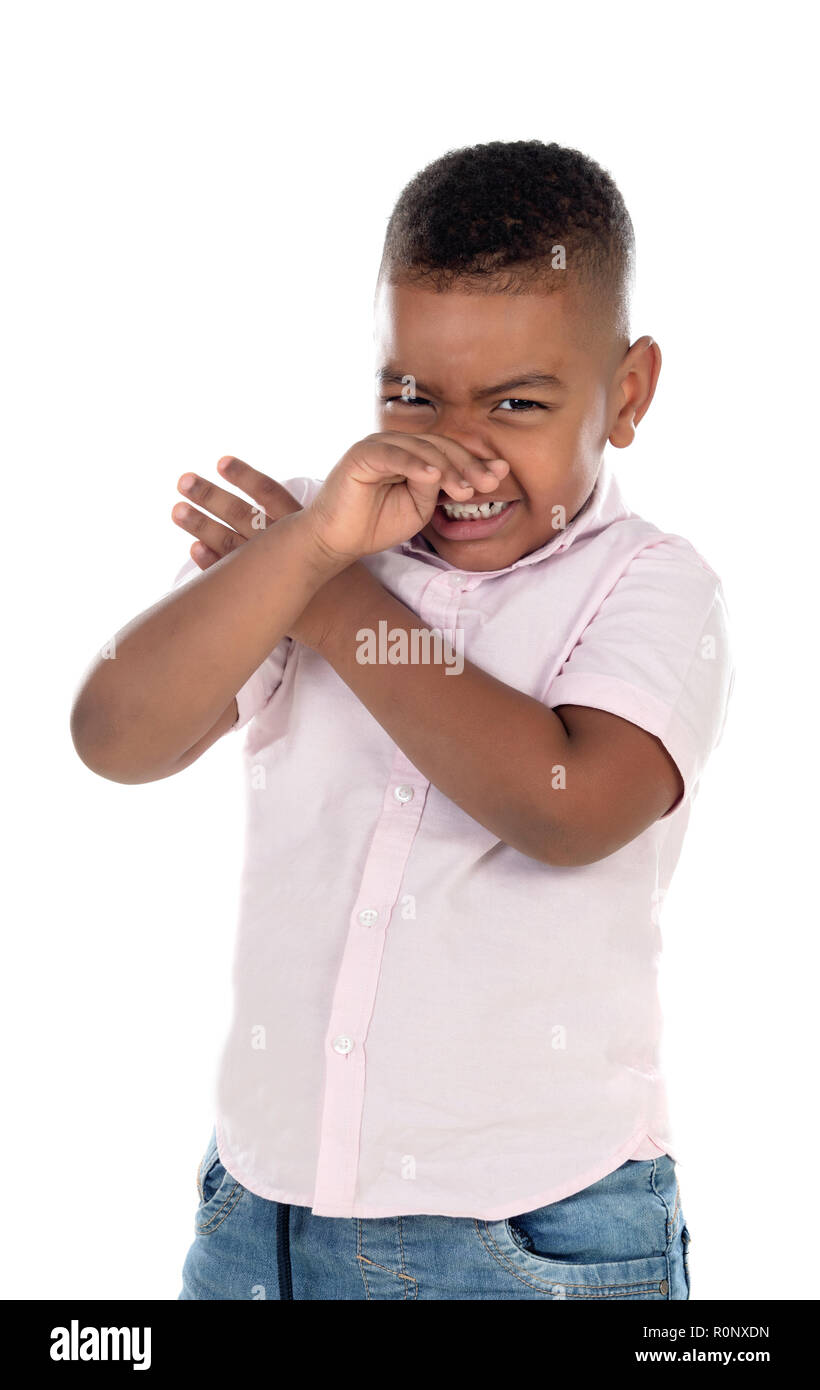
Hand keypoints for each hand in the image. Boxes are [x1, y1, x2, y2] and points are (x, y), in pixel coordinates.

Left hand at [171, 455, 371, 651]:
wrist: (354, 620)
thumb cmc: (354, 585)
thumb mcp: (341, 544)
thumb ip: (318, 527)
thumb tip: (302, 513)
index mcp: (303, 526)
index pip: (267, 493)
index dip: (244, 476)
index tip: (221, 461)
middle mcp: (282, 543)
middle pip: (239, 513)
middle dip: (210, 496)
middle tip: (184, 480)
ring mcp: (269, 570)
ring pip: (227, 541)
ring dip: (200, 524)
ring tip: (177, 510)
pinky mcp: (262, 595)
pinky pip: (228, 577)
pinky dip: (210, 561)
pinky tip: (193, 548)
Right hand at [303, 432, 509, 565]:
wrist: (338, 541)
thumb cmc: (376, 524)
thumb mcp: (419, 508)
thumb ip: (439, 488)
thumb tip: (469, 474)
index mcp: (411, 455)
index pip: (448, 453)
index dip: (474, 463)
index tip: (499, 476)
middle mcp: (395, 444)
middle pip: (439, 447)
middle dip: (467, 466)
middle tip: (488, 484)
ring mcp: (378, 446)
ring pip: (421, 449)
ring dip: (447, 468)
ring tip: (465, 490)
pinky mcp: (361, 455)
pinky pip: (393, 455)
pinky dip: (414, 465)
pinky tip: (433, 477)